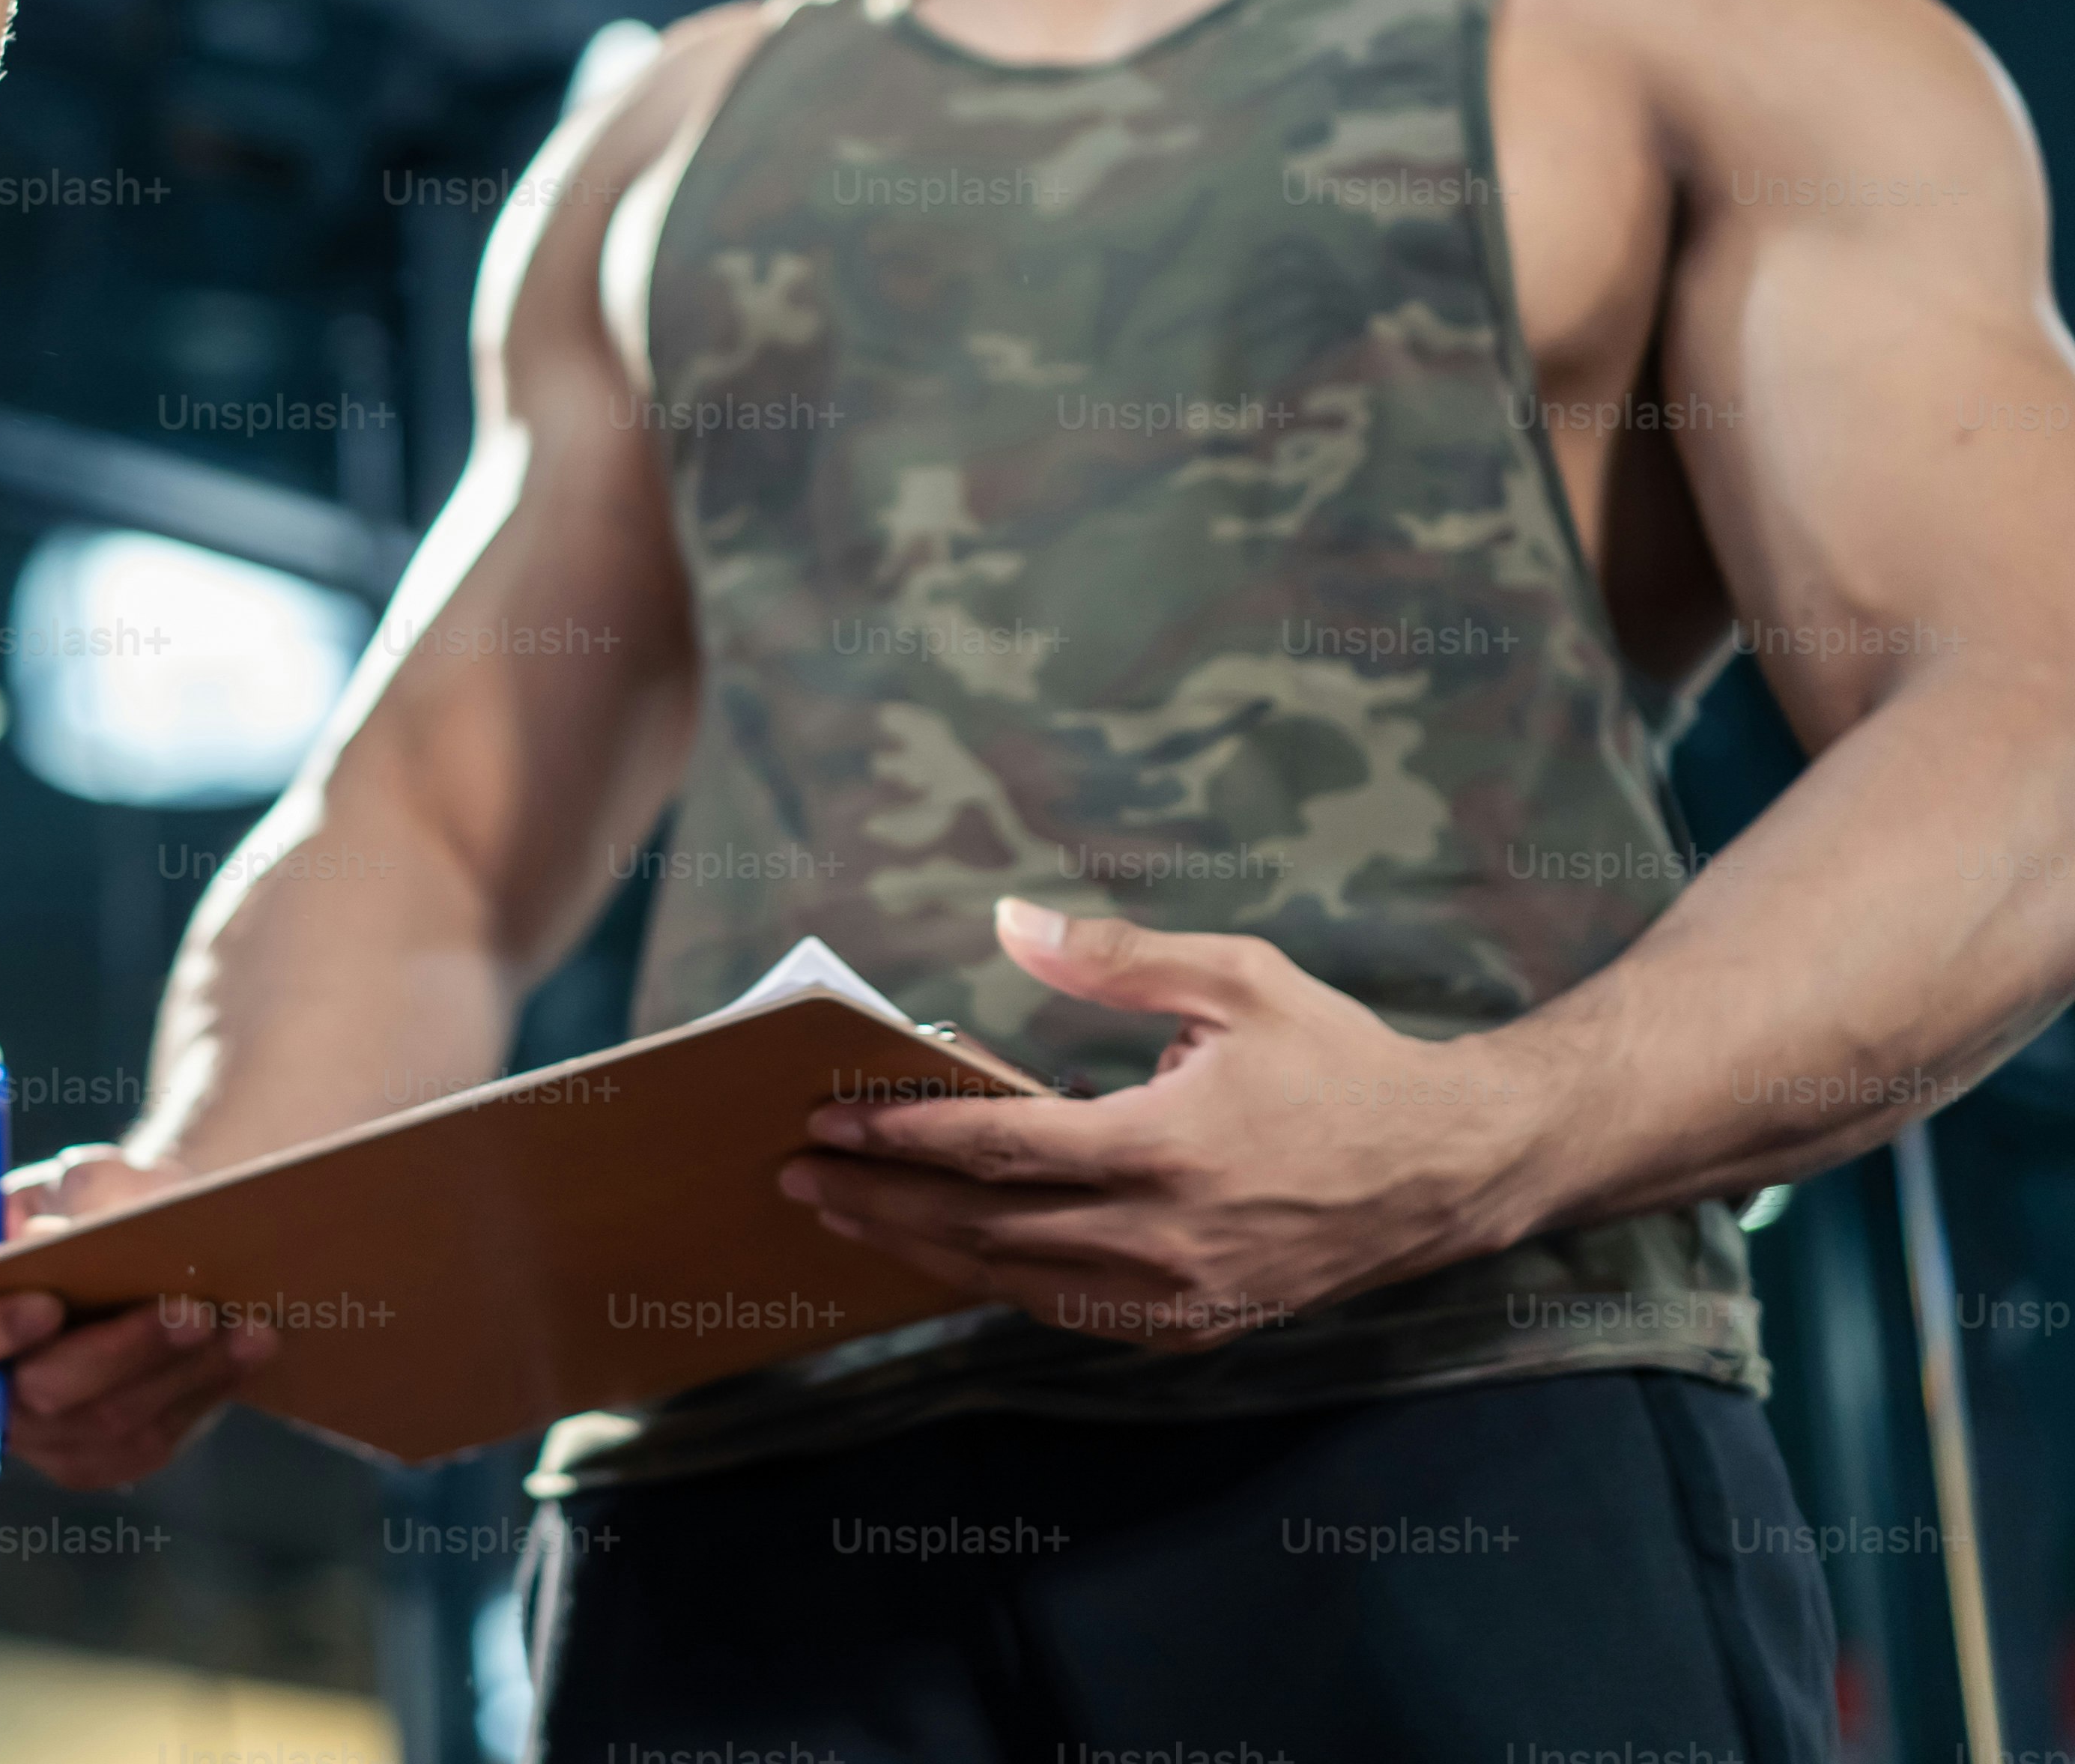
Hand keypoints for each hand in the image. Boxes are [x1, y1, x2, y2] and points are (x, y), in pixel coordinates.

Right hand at [0, 1145, 272, 1488]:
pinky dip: (203, 1391)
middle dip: (119, 1350)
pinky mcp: (101, 1456)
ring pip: (104, 1425)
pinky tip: (251, 1346)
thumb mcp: (86, 1177)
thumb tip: (47, 1245)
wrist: (152, 1243)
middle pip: (33, 1393)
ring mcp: (39, 1432)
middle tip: (190, 1308)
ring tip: (242, 1323)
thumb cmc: (100, 1201)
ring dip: (178, 1371)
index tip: (44, 1306)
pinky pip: (149, 1440)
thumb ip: (73, 1196)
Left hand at [777, 897, 1559, 1350]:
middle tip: (795, 1176)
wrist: (1450, 1167)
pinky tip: (946, 1254)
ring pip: (1017, 1285)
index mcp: (1167, 1148)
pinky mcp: (1196, 1326)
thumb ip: (1113, 956)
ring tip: (843, 1216)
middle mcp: (1165, 1237)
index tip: (827, 1120)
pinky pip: (1070, 1313)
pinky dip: (999, 1285)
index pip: (1000, 1150)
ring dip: (921, 1251)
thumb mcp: (1237, 978)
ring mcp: (1181, 1296)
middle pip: (985, 1230)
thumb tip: (1008, 920)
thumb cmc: (1341, 1060)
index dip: (904, 1137)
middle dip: (879, 1203)